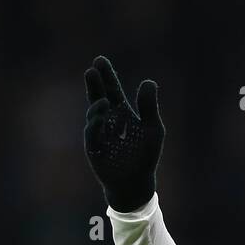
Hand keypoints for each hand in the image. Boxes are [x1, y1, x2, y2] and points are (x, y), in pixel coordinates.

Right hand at [83, 54, 165, 212]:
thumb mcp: (153, 130)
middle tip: (92, 70)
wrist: (136, 183)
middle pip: (98, 96)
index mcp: (121, 112)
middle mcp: (107, 120)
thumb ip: (149, 107)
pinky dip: (95, 125)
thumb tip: (148, 82)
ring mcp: (99, 134)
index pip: (111, 89)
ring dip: (97, 106)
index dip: (106, 75)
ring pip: (93, 114)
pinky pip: (92, 134)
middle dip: (94, 84)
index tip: (99, 61)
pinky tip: (101, 116)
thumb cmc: (145, 156)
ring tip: (104, 101)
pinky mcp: (94, 148)